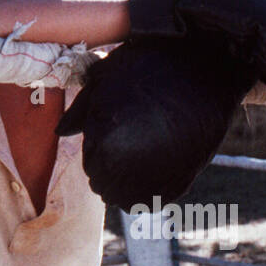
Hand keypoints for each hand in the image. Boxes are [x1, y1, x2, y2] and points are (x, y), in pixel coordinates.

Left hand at [57, 35, 255, 206]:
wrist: (205, 65)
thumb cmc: (148, 66)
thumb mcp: (104, 79)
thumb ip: (80, 111)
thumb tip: (61, 132)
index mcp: (106, 141)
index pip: (90, 165)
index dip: (95, 151)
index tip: (110, 133)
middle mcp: (131, 166)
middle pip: (106, 186)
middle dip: (108, 169)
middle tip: (125, 143)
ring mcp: (160, 176)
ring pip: (128, 199)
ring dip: (127, 183)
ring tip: (139, 156)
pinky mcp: (184, 179)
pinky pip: (156, 200)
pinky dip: (150, 188)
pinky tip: (155, 165)